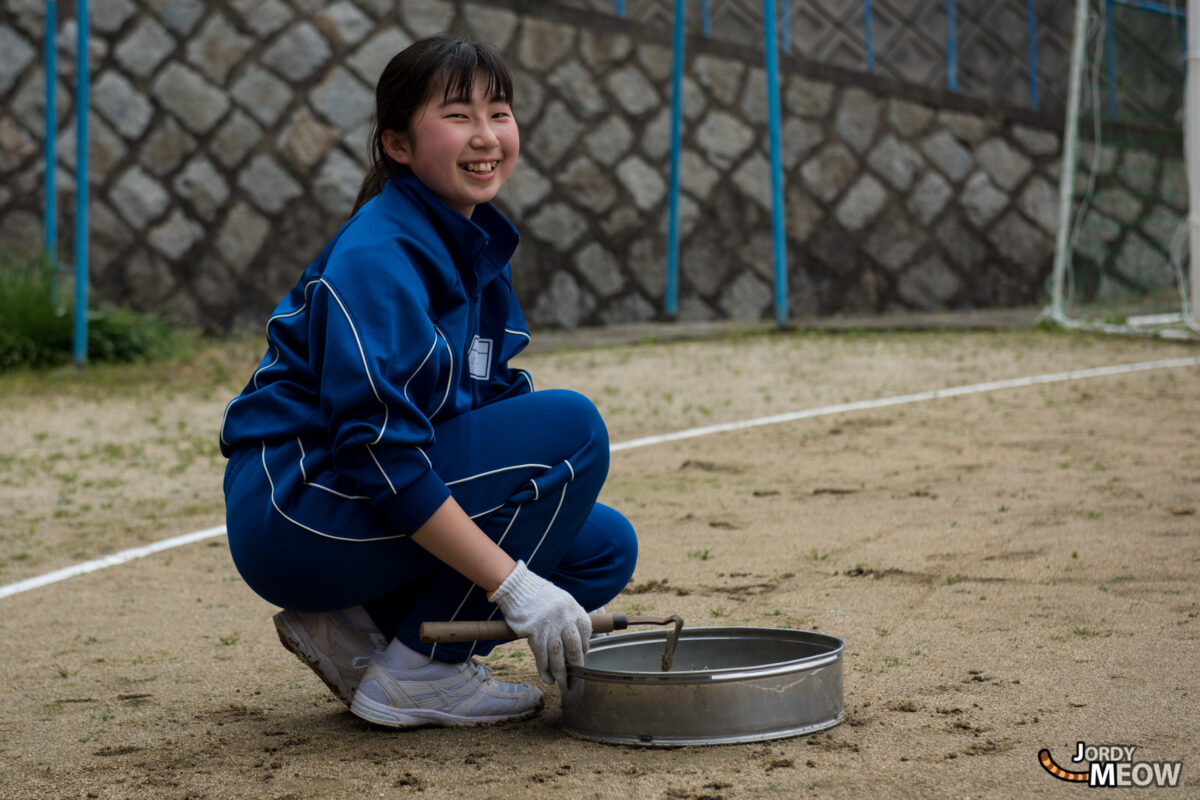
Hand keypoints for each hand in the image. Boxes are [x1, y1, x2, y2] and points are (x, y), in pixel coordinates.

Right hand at [489, 560, 590, 687]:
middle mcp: (565, 618)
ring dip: (560, 673)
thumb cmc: (539, 595)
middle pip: (574, 648)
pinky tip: (546, 678)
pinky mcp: (534, 632)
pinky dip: (544, 669)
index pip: (585, 634)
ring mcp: (550, 626)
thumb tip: (574, 640)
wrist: (518, 587)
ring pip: (558, 656)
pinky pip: (541, 655)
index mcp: (574, 609)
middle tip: (575, 681)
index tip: (579, 660)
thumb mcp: (562, 601)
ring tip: (561, 685)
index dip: (583, 649)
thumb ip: (569, 619)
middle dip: (575, 668)